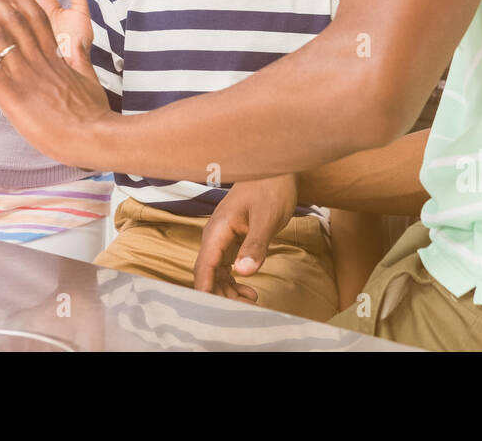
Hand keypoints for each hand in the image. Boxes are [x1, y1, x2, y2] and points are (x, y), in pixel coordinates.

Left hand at [0, 0, 111, 167]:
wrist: (92, 135)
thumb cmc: (92, 112)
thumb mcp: (88, 79)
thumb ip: (79, 60)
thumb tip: (77, 46)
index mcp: (54, 56)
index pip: (35, 18)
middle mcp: (38, 59)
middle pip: (14, 20)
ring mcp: (26, 75)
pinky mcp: (14, 95)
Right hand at [193, 175, 298, 305]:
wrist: (277, 168)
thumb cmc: (271, 188)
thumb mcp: (267, 218)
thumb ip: (254, 245)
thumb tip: (242, 272)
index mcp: (218, 230)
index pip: (204, 268)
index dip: (205, 292)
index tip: (211, 314)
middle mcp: (215, 235)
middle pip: (208, 273)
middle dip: (221, 295)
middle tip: (244, 310)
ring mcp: (223, 237)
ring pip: (217, 271)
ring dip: (229, 290)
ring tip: (250, 302)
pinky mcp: (233, 237)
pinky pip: (227, 265)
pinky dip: (235, 280)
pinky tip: (249, 289)